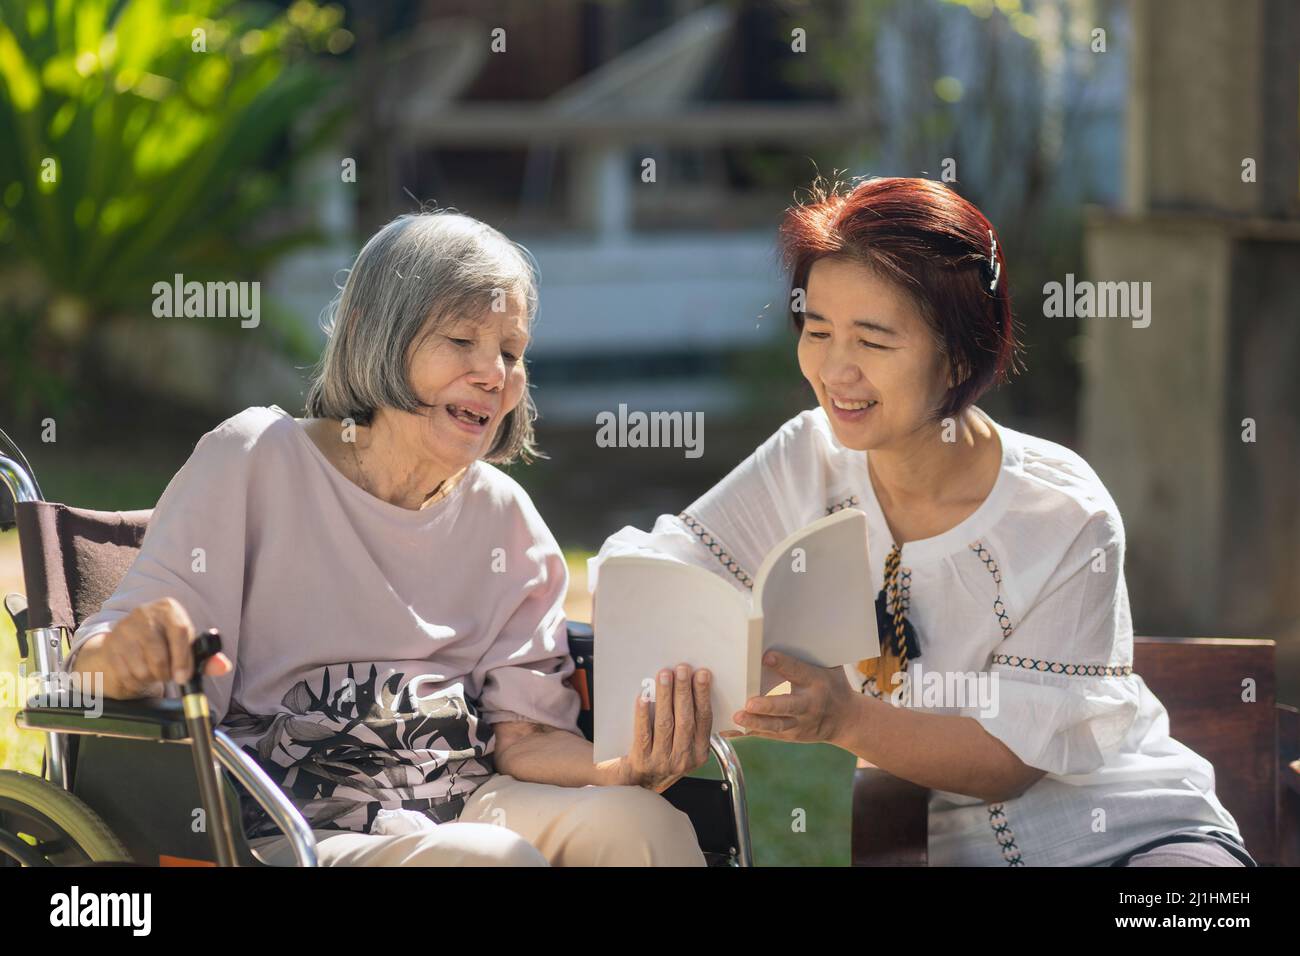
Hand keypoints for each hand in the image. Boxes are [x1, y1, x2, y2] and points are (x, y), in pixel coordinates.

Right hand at [69, 597, 231, 699]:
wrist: (128, 641)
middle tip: (168, 676)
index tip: (184, 677)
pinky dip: (134, 681)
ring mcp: (123, 629)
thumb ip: (207, 658)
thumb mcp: (186, 646)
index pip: (181, 631)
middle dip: (165, 673)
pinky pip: (125, 674)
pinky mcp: (109, 646)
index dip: (184, 658)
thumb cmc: (165, 643)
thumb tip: (223, 666)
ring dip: (150, 678)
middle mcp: (144, 614)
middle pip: (159, 654)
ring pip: (141, 668)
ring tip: (153, 671)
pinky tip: (138, 673)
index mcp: (168, 609)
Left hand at [616, 664, 712, 791]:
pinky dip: (643, 714)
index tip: (702, 674)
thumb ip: (689, 725)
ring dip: (666, 696)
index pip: (704, 719)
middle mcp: (683, 759)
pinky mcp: (641, 761)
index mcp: (699, 753)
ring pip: (666, 723)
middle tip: (683, 668)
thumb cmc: (660, 757)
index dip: (703, 695)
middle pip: (686, 719)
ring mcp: (662, 761)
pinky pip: (643, 734)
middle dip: (685, 691)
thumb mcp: (683, 747)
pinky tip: (643, 697)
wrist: (634, 783)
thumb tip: (689, 685)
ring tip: (664, 675)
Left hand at [733, 650, 856, 743]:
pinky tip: (733, 730)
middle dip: (768, 705)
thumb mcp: (831, 667)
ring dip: (756, 722)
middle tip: (749, 703)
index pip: (798, 672)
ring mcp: (800, 723)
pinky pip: (769, 734)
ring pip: (777, 725)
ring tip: (737, 716)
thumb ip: (813, 652)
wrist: (845, 719)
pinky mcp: (791, 735)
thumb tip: (795, 628)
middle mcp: (809, 705)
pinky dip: (752, 732)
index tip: (765, 656)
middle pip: (788, 706)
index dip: (783, 664)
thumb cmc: (832, 684)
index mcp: (817, 682)